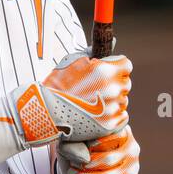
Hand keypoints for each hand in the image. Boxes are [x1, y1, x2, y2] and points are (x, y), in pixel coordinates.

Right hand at [9, 51, 131, 147]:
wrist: (46, 112)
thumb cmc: (57, 85)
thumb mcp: (73, 61)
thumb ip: (93, 54)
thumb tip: (107, 49)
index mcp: (105, 71)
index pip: (126, 65)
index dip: (117, 66)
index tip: (110, 70)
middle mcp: (113, 89)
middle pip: (125, 83)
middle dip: (115, 83)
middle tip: (97, 87)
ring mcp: (113, 108)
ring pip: (122, 100)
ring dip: (113, 99)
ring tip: (93, 102)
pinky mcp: (110, 124)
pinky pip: (121, 116)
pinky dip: (112, 114)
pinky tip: (97, 113)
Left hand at [53, 125, 139, 173]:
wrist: (79, 168)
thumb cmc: (76, 147)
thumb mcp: (69, 141)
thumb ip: (72, 144)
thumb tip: (85, 159)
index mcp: (120, 129)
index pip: (109, 137)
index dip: (90, 144)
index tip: (77, 146)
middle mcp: (132, 148)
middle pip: (108, 160)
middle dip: (85, 165)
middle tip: (72, 165)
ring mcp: (133, 169)